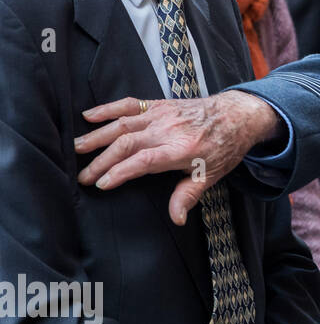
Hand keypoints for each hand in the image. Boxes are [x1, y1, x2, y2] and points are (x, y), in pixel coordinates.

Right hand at [75, 91, 281, 224]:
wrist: (237, 114)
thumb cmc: (225, 146)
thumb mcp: (211, 175)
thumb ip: (188, 195)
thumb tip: (176, 218)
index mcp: (181, 149)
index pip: (142, 161)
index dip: (120, 172)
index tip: (102, 184)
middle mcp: (168, 129)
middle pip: (126, 144)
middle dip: (101, 161)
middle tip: (83, 176)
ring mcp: (161, 114)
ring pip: (122, 124)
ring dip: (97, 136)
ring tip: (77, 149)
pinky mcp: (158, 104)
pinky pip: (129, 105)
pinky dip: (107, 109)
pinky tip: (89, 116)